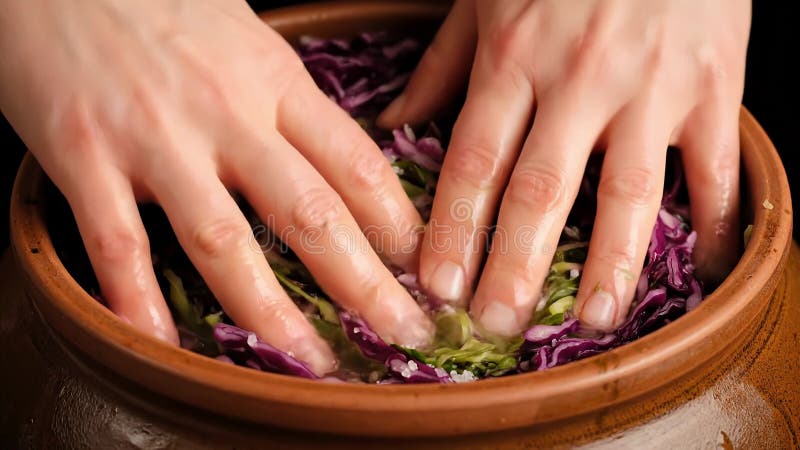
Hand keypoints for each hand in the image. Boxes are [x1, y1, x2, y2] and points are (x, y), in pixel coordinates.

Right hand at [0, 0, 432, 373]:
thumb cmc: (163, 1)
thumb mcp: (249, 37)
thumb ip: (289, 102)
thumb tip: (339, 161)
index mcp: (274, 81)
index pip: (356, 164)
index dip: (399, 225)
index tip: (423, 270)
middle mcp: (225, 114)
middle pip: (311, 212)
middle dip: (365, 283)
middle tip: (404, 332)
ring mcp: (155, 138)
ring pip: (223, 240)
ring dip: (271, 312)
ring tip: (312, 360)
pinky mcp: (84, 155)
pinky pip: (116, 242)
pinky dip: (138, 299)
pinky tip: (164, 344)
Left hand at [379, 0, 749, 333]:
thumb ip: (442, 63)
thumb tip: (394, 122)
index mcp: (514, 55)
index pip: (474, 160)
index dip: (453, 229)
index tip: (438, 286)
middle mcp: (577, 78)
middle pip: (540, 189)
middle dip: (515, 265)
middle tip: (497, 324)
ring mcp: (649, 86)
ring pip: (627, 191)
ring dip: (609, 262)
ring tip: (595, 318)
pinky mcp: (712, 85)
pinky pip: (715, 167)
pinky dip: (714, 221)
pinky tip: (703, 268)